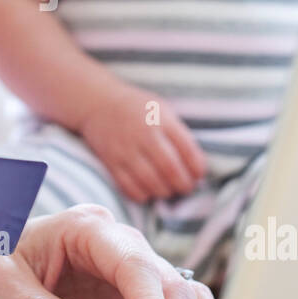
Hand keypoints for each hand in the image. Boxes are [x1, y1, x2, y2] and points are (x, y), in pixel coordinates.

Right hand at [78, 83, 207, 202]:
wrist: (98, 104)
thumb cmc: (137, 108)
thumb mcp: (161, 109)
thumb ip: (177, 132)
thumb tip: (195, 163)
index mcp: (161, 120)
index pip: (187, 149)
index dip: (197, 168)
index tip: (199, 174)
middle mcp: (143, 135)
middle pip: (170, 168)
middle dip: (183, 184)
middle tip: (186, 188)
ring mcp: (125, 149)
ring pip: (150, 181)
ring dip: (164, 191)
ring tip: (169, 190)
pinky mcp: (111, 162)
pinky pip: (129, 187)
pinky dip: (142, 195)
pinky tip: (148, 191)